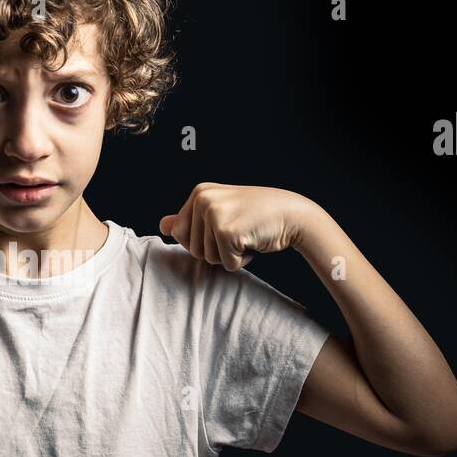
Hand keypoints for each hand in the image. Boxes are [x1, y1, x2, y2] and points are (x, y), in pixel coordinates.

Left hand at [159, 183, 314, 270]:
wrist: (293, 215)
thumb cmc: (258, 215)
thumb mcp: (221, 212)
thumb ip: (191, 219)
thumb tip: (162, 226)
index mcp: (199, 192)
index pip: (179, 233)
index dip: (202, 241)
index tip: (225, 227)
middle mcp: (202, 199)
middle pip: (191, 248)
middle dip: (215, 250)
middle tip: (237, 233)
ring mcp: (213, 214)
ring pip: (206, 258)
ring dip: (228, 255)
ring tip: (245, 235)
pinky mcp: (225, 231)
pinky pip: (225, 264)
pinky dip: (241, 261)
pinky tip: (252, 243)